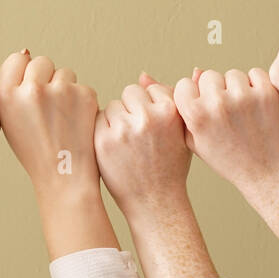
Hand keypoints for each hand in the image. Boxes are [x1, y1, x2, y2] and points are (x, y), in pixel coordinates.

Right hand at [0, 50, 100, 197]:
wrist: (63, 174)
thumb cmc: (34, 148)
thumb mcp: (8, 118)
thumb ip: (11, 87)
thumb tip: (26, 52)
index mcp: (6, 95)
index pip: (16, 60)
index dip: (23, 74)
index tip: (29, 90)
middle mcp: (31, 89)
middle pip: (40, 62)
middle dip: (45, 78)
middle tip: (47, 108)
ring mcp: (59, 91)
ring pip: (63, 72)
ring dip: (64, 88)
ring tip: (60, 117)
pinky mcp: (84, 95)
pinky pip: (80, 86)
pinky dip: (80, 100)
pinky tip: (74, 121)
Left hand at [95, 76, 190, 214]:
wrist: (156, 202)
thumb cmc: (169, 166)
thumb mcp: (180, 131)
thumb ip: (166, 100)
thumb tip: (142, 75)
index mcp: (170, 112)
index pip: (149, 89)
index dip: (149, 107)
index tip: (153, 128)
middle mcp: (148, 118)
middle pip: (130, 93)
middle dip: (131, 109)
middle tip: (138, 135)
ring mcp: (124, 129)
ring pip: (113, 105)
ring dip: (116, 120)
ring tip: (128, 144)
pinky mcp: (103, 141)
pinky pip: (98, 120)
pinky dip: (103, 131)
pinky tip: (115, 149)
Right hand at [173, 67, 278, 196]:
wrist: (268, 174)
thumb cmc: (231, 161)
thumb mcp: (197, 142)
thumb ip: (188, 109)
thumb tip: (196, 71)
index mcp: (196, 115)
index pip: (184, 84)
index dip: (193, 95)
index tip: (204, 107)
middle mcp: (217, 103)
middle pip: (209, 75)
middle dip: (215, 89)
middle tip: (227, 112)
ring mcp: (243, 97)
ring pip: (233, 74)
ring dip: (237, 87)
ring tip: (243, 111)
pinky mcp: (266, 94)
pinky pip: (256, 73)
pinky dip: (257, 84)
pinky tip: (257, 105)